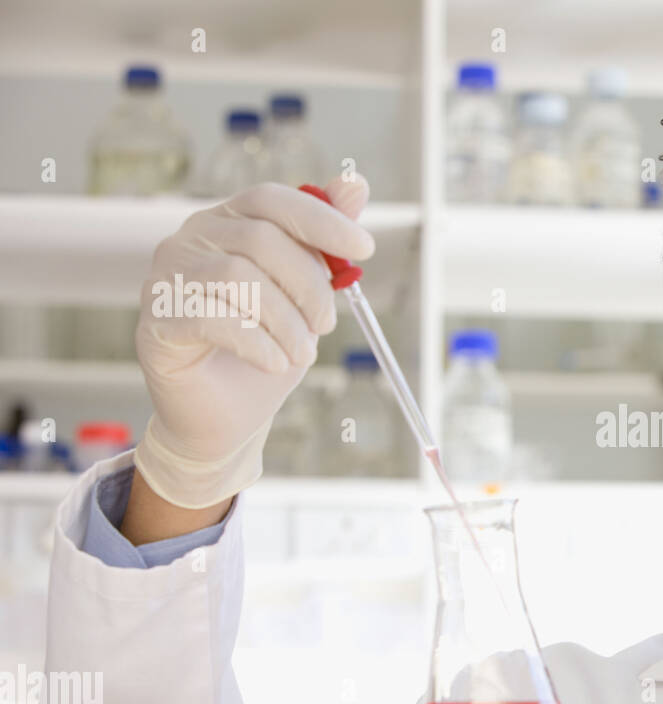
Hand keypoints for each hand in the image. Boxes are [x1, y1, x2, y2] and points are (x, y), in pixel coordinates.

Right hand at [131, 176, 374, 508]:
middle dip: (308, 285)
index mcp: (227, 223)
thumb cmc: (266, 349)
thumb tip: (356, 184)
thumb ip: (325, 243)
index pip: (270, 200)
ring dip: (285, 322)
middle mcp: (190, 240)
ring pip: (237, 278)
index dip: (320, 219)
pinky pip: (212, 318)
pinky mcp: (155, 323)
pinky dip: (256, 343)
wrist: (224, 417)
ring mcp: (166, 279)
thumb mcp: (306, 296)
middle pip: (259, 239)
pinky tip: (276, 363)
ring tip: (303, 354)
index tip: (365, 248)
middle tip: (327, 325)